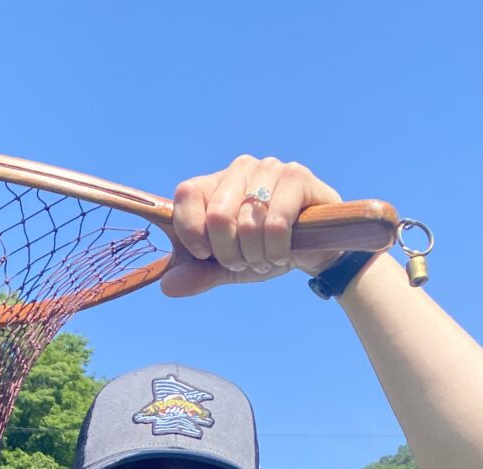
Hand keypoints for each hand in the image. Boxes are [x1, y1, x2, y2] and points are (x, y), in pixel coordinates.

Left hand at [162, 154, 343, 296]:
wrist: (314, 251)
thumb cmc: (266, 252)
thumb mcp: (228, 268)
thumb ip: (199, 274)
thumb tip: (167, 286)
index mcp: (215, 186)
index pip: (186, 195)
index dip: (191, 232)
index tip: (206, 254)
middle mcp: (239, 170)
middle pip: (217, 216)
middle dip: (229, 254)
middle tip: (244, 261)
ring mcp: (269, 168)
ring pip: (247, 222)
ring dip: (256, 255)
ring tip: (266, 257)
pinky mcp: (297, 177)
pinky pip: (276, 222)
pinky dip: (277, 249)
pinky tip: (284, 253)